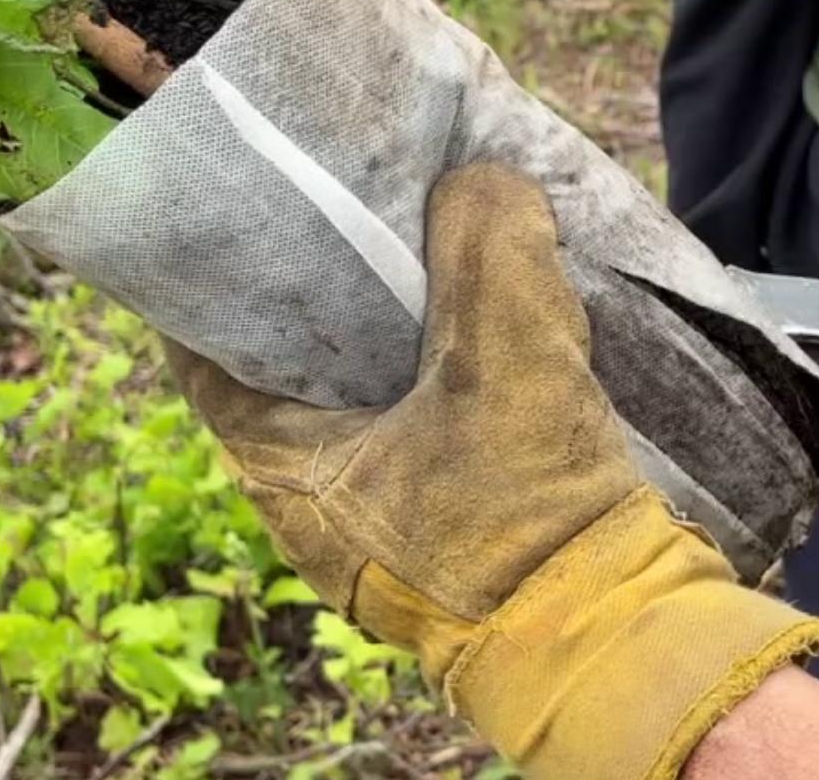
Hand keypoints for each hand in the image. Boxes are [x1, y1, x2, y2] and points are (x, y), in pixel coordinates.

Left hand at [168, 163, 818, 779]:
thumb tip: (479, 181)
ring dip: (391, 323)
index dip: (221, 269)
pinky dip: (439, 366)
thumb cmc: (530, 516)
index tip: (254, 201)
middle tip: (352, 200)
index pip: (206, 346)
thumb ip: (489, 246)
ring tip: (424, 236)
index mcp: (281, 465)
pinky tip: (481, 314)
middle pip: (290, 360)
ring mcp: (377, 517)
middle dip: (322, 284)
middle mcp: (311, 498)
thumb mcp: (508, 357)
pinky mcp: (443, 521)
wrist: (612, 636)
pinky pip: (420, 420)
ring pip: (363, 388)